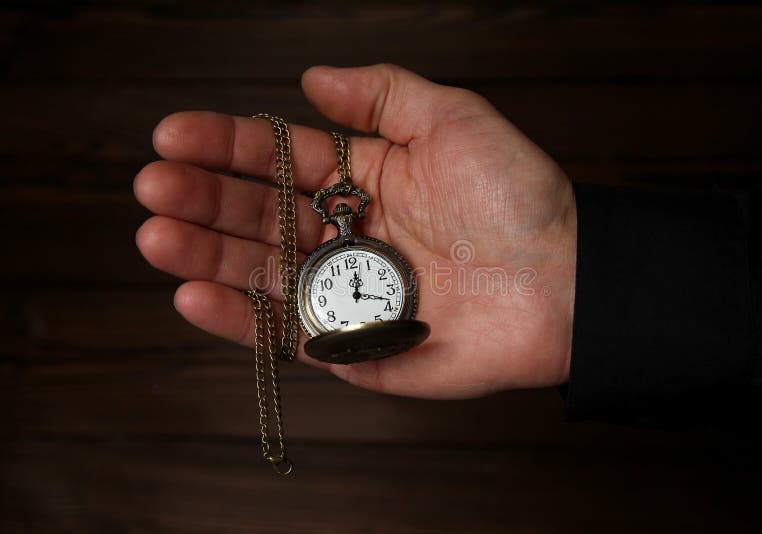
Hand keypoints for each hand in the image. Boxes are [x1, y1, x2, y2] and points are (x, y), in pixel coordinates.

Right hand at [134, 64, 575, 398]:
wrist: (564, 280)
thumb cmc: (518, 197)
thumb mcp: (454, 120)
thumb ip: (382, 97)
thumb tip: (311, 78)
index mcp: (363, 181)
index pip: (279, 160)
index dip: (227, 146)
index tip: (173, 133)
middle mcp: (345, 235)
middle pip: (257, 217)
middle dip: (203, 199)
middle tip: (154, 185)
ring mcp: (345, 293)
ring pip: (259, 274)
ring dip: (203, 256)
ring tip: (157, 235)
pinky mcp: (352, 347)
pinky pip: (286, 334)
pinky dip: (238, 321)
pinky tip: (193, 296)